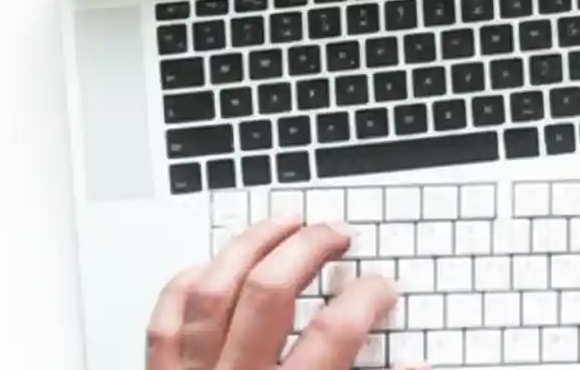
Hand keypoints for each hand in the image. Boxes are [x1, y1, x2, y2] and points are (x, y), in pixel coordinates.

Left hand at [147, 218, 400, 369]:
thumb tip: (415, 366)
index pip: (333, 334)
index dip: (366, 298)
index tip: (382, 286)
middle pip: (269, 293)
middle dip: (308, 249)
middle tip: (336, 233)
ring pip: (213, 292)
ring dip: (251, 246)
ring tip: (283, 223)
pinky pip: (164, 321)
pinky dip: (188, 284)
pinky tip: (214, 265)